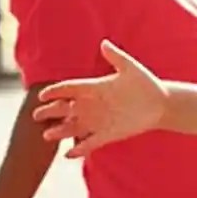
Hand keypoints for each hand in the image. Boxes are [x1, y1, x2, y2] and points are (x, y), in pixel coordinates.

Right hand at [33, 40, 168, 157]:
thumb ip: (116, 57)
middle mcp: (93, 105)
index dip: (56, 91)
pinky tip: (68, 154)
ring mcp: (99, 121)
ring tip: (47, 135)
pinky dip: (79, 149)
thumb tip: (104, 43)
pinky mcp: (108, 134)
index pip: (70, 89)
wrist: (160, 104)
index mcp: (95, 87)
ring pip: (74, 127)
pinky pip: (90, 143)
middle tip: (36, 115)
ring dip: (60, 131)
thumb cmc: (145, 83)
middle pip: (66, 108)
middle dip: (51, 112)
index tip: (43, 95)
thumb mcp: (130, 68)